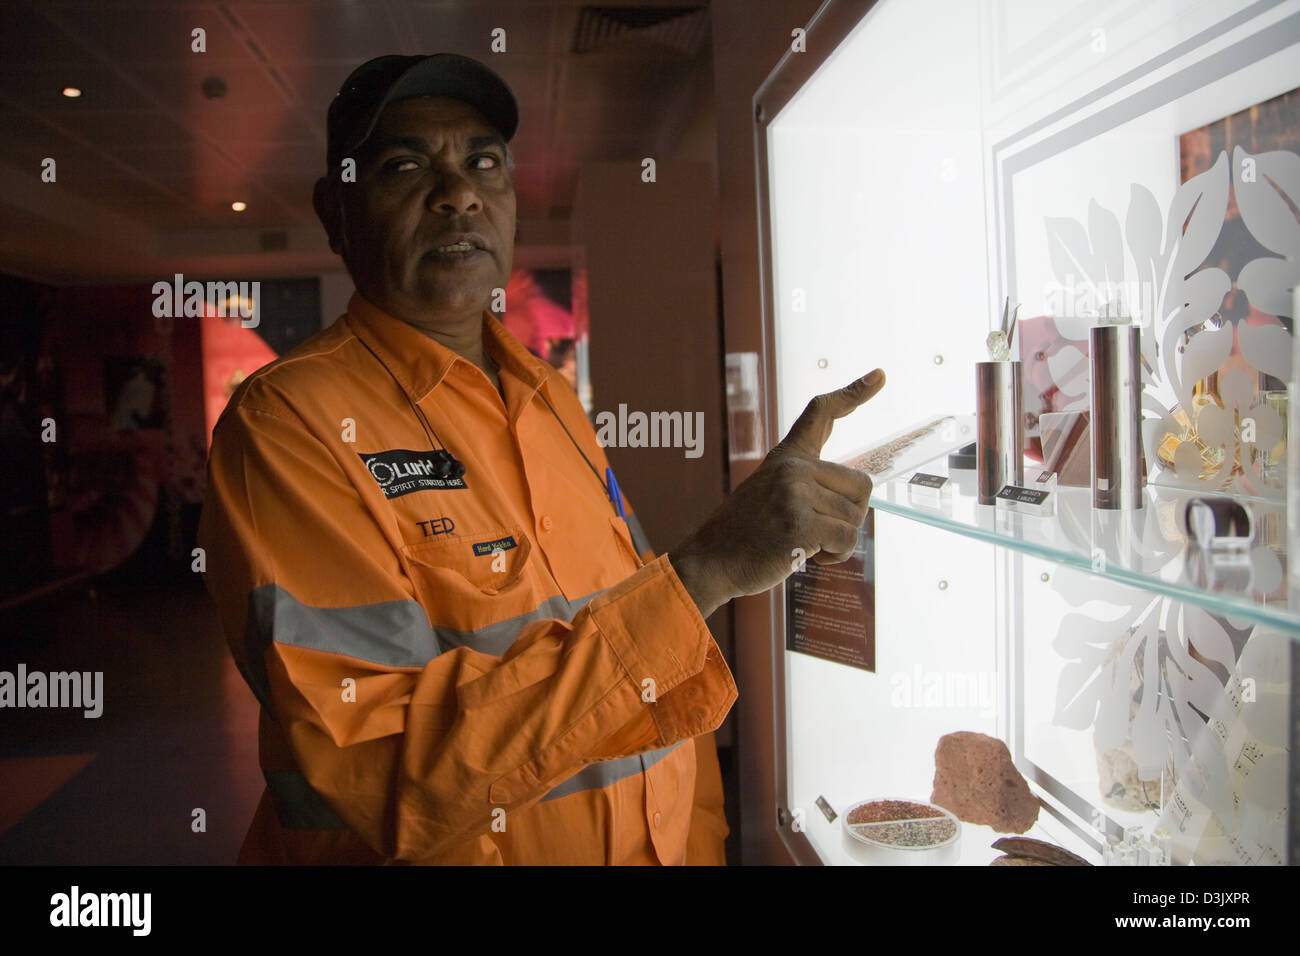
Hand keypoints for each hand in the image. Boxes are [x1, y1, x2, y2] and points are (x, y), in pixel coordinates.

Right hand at [669, 369, 884, 616]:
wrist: (711, 561)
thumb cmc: (746, 534)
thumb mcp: (770, 492)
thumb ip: (807, 482)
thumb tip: (859, 487)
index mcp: (786, 458)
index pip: (821, 413)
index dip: (854, 392)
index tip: (879, 375)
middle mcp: (793, 469)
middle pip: (862, 485)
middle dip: (849, 515)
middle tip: (818, 530)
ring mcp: (795, 495)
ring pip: (856, 517)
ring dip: (839, 541)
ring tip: (804, 544)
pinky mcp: (800, 525)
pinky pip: (847, 540)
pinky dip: (835, 556)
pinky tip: (808, 557)